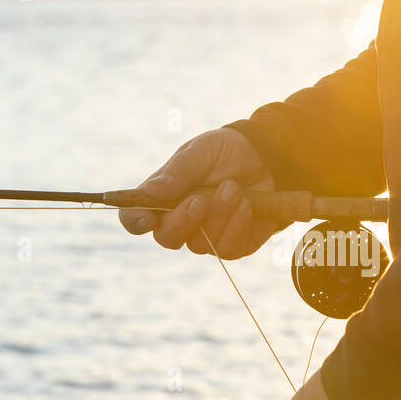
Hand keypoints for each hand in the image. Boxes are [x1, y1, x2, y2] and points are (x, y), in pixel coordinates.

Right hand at [119, 127, 280, 257]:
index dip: (135, 221)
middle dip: (183, 220)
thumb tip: (150, 192)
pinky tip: (247, 204)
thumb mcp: (202, 151)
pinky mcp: (232, 245)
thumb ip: (178, 171)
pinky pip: (227, 248)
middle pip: (167, 238)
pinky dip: (238, 224)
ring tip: (234, 187)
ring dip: (219, 214)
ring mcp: (205, 237)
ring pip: (201, 244)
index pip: (135, 218)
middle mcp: (179, 221)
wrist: (265, 158)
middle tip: (200, 200)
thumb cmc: (225, 152)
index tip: (146, 217)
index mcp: (162, 197)